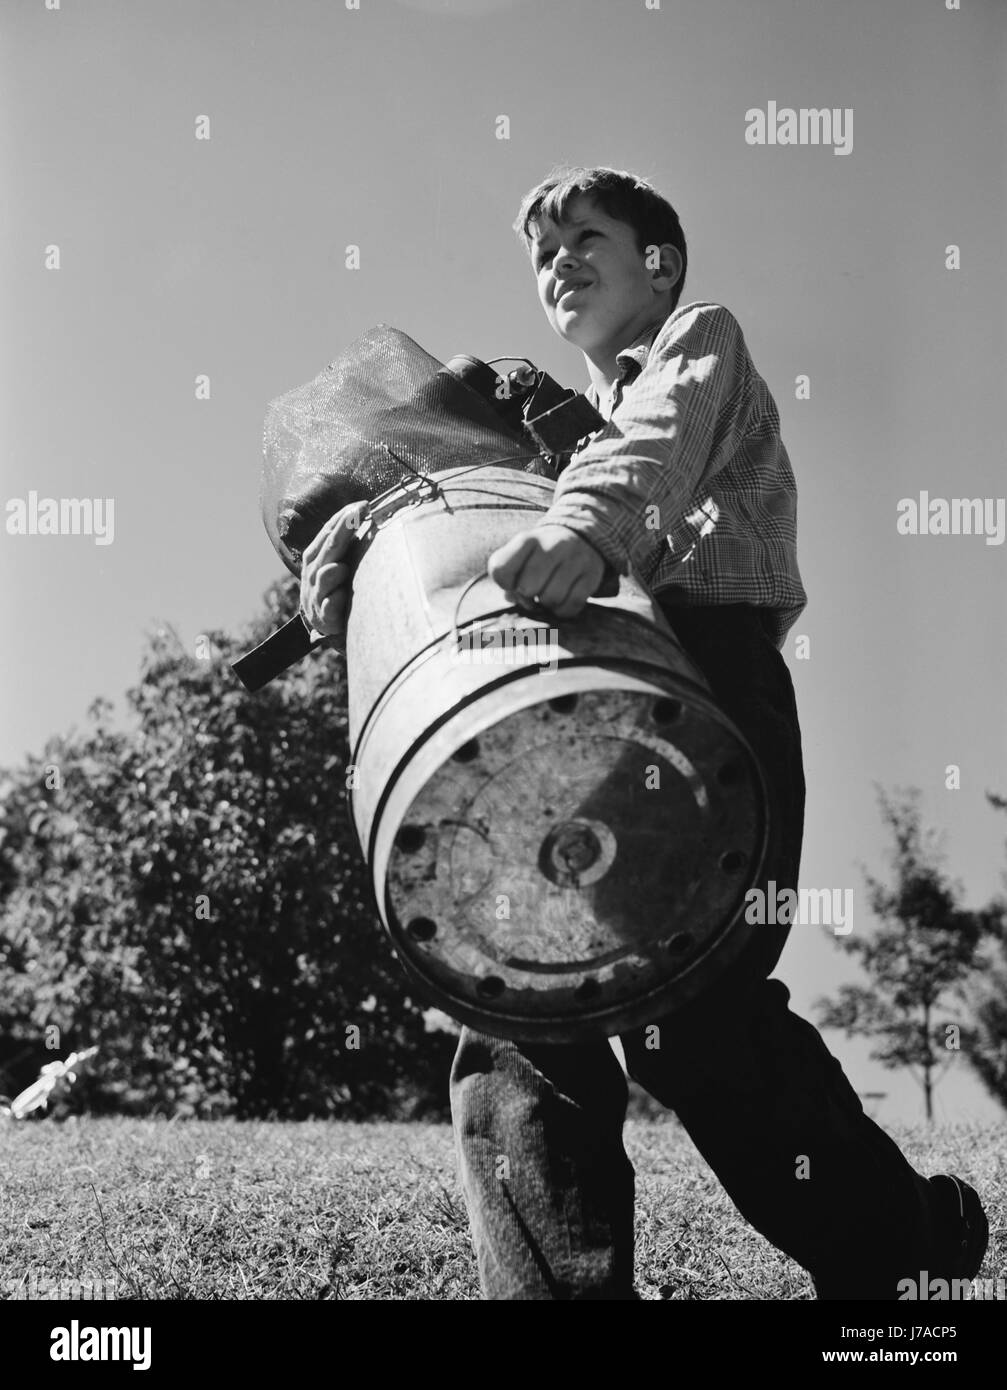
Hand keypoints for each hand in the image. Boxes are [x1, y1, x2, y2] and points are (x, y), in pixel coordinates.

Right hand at [299, 500, 368, 638]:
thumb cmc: (334, 585)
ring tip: (342, 567)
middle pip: (328, 548)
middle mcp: (314, 572)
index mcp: (316, 555)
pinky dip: (334, 601)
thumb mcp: (337, 561)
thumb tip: (370, 516)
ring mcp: (317, 593)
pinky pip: (328, 606)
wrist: (322, 620)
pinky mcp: (324, 615)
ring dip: (333, 571)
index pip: (328, 531)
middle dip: (343, 529)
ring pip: (324, 577)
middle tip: (359, 514)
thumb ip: (347, 544)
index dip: (344, 517)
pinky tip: (340, 596)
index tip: (364, 505)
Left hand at [487, 524, 606, 619]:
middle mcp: (552, 545)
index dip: (505, 584)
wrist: (581, 538)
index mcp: (527, 539)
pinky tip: (562, 600)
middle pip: (527, 588)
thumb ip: (507, 575)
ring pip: (551, 598)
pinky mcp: (592, 574)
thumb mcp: (520, 555)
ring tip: (549, 594)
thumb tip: (512, 596)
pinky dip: (563, 610)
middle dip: (527, 597)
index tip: (513, 583)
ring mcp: (575, 558)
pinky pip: (572, 605)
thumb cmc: (541, 554)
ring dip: (547, 604)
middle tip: (533, 593)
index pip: (501, 570)